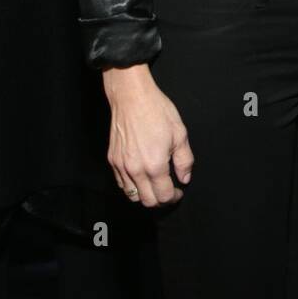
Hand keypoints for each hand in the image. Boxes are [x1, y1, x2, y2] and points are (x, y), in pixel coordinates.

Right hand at [102, 64, 193, 206]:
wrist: (132, 97)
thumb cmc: (157, 111)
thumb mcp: (180, 133)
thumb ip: (184, 160)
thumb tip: (184, 178)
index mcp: (154, 165)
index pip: (164, 196)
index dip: (174, 197)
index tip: (179, 191)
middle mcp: (135, 170)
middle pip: (147, 201)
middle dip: (160, 200)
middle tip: (169, 190)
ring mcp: (121, 166)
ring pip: (132, 196)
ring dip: (145, 195)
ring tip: (155, 185)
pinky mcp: (112, 160)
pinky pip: (121, 184)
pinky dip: (132, 186)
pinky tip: (141, 176)